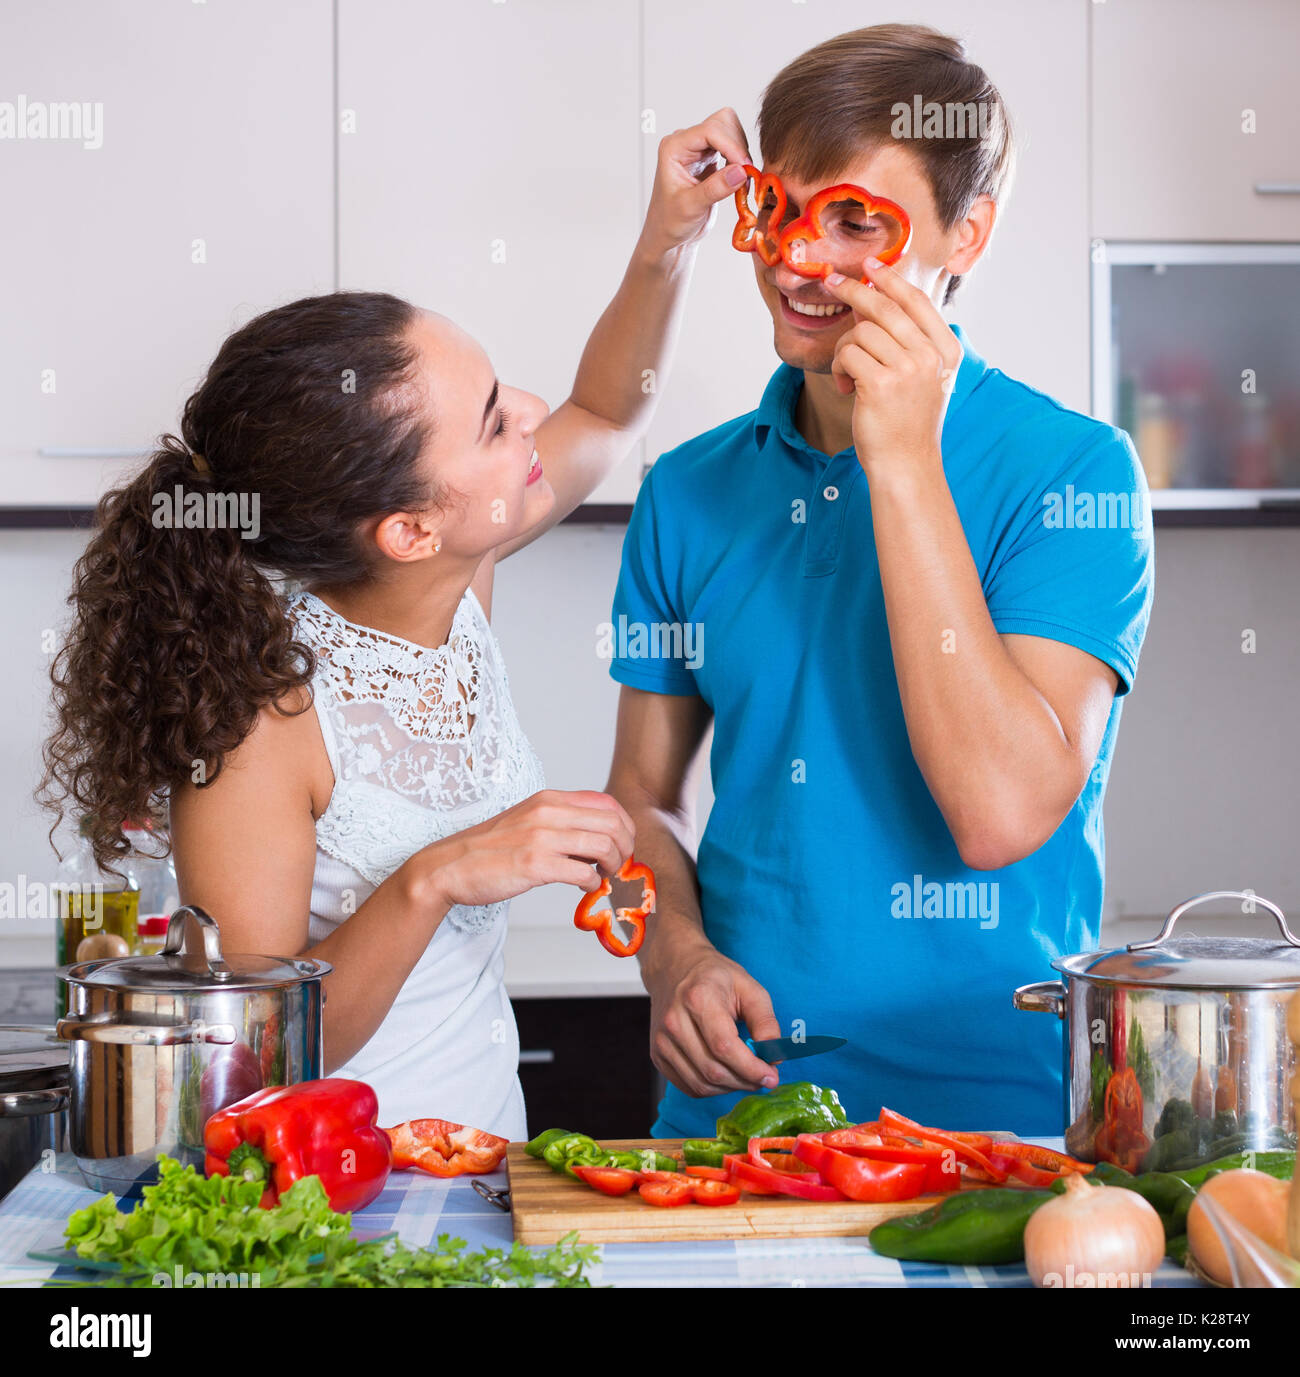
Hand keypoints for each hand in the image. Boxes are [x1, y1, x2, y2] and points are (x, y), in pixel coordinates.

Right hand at [412, 789, 634, 910]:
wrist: (450, 866)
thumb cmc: (490, 848)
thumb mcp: (528, 821)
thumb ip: (560, 823)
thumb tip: (597, 839)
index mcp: (548, 799)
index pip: (606, 802)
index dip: (624, 825)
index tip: (623, 844)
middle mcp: (548, 813)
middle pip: (612, 823)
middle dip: (625, 847)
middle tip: (619, 865)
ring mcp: (541, 838)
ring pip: (604, 847)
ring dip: (613, 866)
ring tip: (604, 876)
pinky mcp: (535, 865)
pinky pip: (584, 873)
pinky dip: (593, 883)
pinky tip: (584, 886)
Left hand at [638, 107, 752, 257]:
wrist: (669, 234)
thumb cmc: (670, 222)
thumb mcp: (690, 208)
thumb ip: (715, 188)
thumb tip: (741, 171)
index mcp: (674, 148)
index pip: (709, 131)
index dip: (731, 146)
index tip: (745, 167)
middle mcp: (686, 142)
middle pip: (723, 122)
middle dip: (738, 146)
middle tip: (744, 175)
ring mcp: (698, 148)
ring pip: (730, 131)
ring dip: (741, 152)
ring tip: (741, 180)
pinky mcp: (710, 157)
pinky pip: (732, 146)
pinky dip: (741, 160)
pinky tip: (738, 180)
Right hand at [643, 940, 781, 1097]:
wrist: (674, 968)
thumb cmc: (714, 976)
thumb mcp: (749, 988)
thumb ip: (765, 1022)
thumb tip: (774, 1057)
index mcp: (698, 999)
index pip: (724, 1047)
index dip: (750, 1068)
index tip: (771, 1076)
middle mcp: (674, 1021)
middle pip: (713, 1070)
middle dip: (745, 1081)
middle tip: (764, 1078)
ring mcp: (662, 1041)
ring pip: (700, 1085)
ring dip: (730, 1088)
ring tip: (746, 1076)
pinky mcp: (657, 1055)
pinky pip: (688, 1086)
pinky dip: (712, 1089)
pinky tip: (726, 1075)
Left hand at [823, 260, 963, 477]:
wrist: (906, 465)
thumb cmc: (908, 423)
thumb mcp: (919, 377)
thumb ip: (905, 342)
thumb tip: (868, 304)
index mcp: (947, 350)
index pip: (917, 300)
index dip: (890, 278)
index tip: (869, 264)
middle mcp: (931, 355)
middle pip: (885, 307)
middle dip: (854, 290)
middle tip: (832, 281)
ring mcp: (908, 369)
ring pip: (861, 333)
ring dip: (845, 351)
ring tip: (849, 376)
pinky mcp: (880, 384)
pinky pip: (848, 355)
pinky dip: (839, 368)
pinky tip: (847, 388)